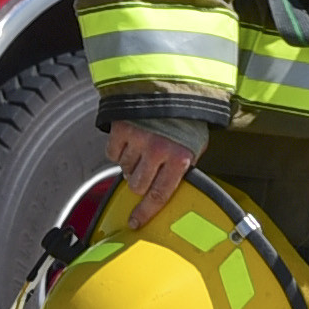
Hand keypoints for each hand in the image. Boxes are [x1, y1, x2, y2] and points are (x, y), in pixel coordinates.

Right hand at [102, 115, 206, 235]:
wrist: (173, 86)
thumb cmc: (186, 119)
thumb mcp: (195, 145)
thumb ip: (183, 167)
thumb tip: (171, 189)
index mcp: (179, 158)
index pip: (160, 195)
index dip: (145, 212)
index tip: (135, 223)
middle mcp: (157, 151)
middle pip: (137, 185)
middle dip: (140, 182)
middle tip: (147, 170)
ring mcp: (138, 139)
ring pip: (124, 169)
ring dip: (131, 164)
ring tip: (142, 149)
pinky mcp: (121, 128)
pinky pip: (112, 153)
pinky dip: (118, 150)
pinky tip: (130, 140)